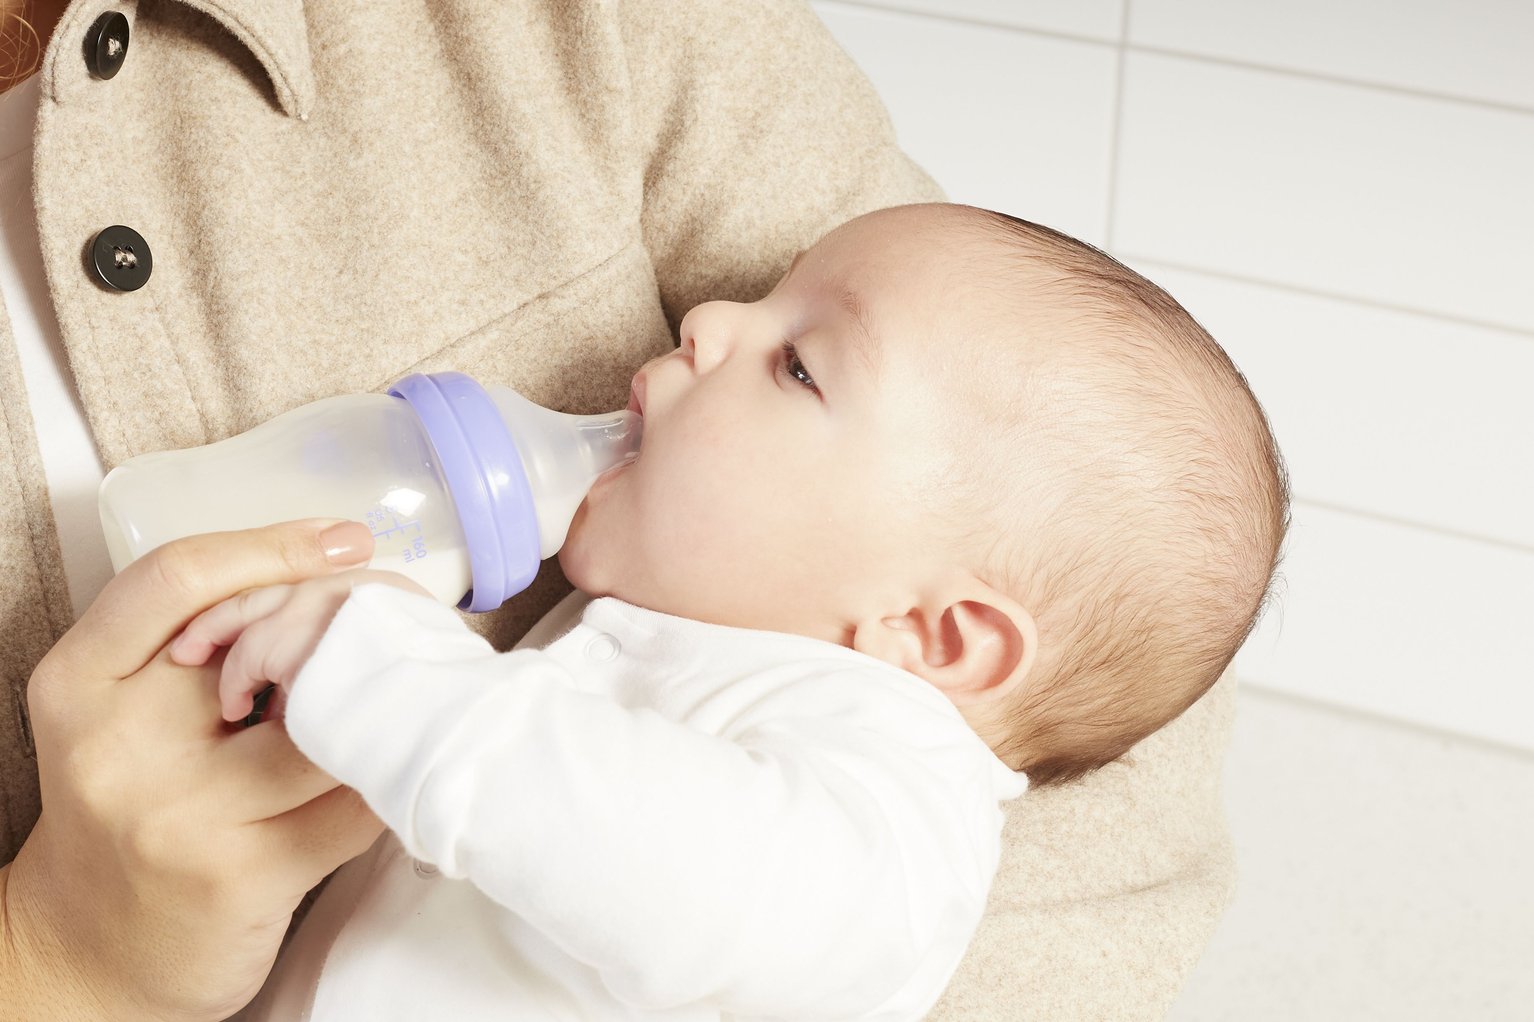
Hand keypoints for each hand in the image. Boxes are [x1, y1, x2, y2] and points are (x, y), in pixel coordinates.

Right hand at [2, 520, 386, 1021]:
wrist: (86, 954)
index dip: (273, 548)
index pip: (178, 579)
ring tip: (409, 692)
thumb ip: (200, 649)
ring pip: (329, 723)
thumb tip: (336, 573)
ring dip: (384, 702)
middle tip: (405, 618)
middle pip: (273, 643)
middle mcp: (119, 744)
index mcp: (82, 682)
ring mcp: (181, 814)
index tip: (345, 540)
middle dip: (353, 625)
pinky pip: (354, 798)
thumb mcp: (127, 714)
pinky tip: (396, 763)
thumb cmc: (130, 809)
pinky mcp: (244, 875)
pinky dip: (389, 772)